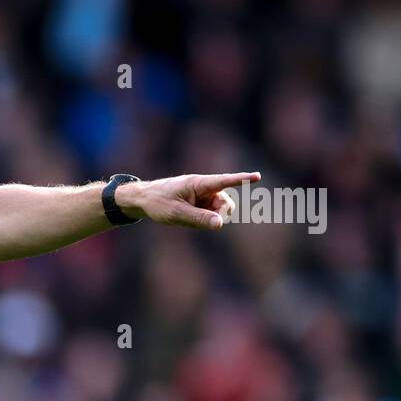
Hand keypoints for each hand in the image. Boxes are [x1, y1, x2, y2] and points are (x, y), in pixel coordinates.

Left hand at [119, 172, 260, 230]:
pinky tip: (187, 216)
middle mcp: (204, 187)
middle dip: (219, 214)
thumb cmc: (159, 203)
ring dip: (208, 218)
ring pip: (218, 210)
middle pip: (225, 203)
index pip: (224, 181)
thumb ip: (199, 219)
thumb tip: (221, 223)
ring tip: (187, 216)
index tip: (257, 176)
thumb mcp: (177, 214)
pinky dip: (203, 218)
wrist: (143, 200)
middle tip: (199, 220)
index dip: (242, 179)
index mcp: (199, 183)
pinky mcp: (200, 202)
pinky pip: (210, 214)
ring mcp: (203, 195)